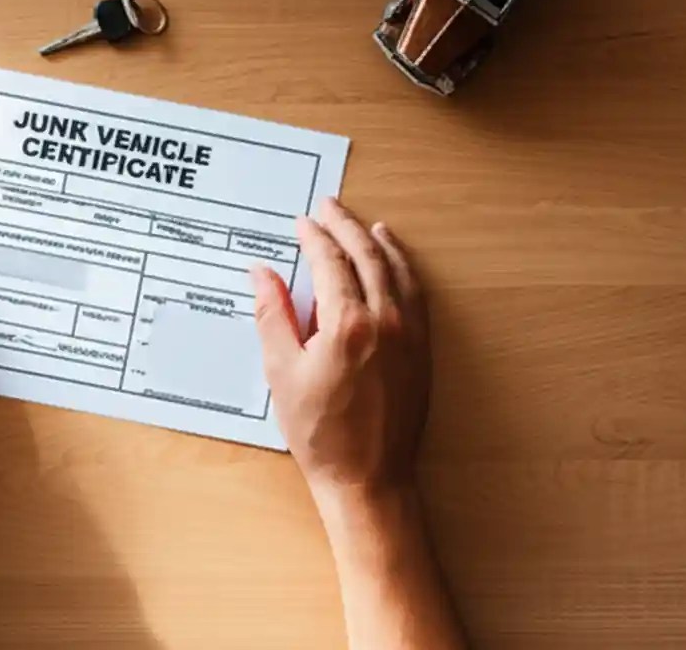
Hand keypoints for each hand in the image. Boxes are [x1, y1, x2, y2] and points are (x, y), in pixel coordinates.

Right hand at [250, 198, 429, 500]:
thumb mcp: (281, 373)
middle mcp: (385, 320)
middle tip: (329, 206)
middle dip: (345, 226)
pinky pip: (416, 293)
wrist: (369, 477)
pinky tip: (394, 260)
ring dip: (378, 241)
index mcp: (347, 323)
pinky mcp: (423, 349)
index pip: (330, 261)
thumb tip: (262, 273)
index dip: (314, 237)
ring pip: (397, 269)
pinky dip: (403, 267)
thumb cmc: (321, 433)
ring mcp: (410, 334)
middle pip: (366, 255)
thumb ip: (272, 315)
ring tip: (364, 223)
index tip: (302, 223)